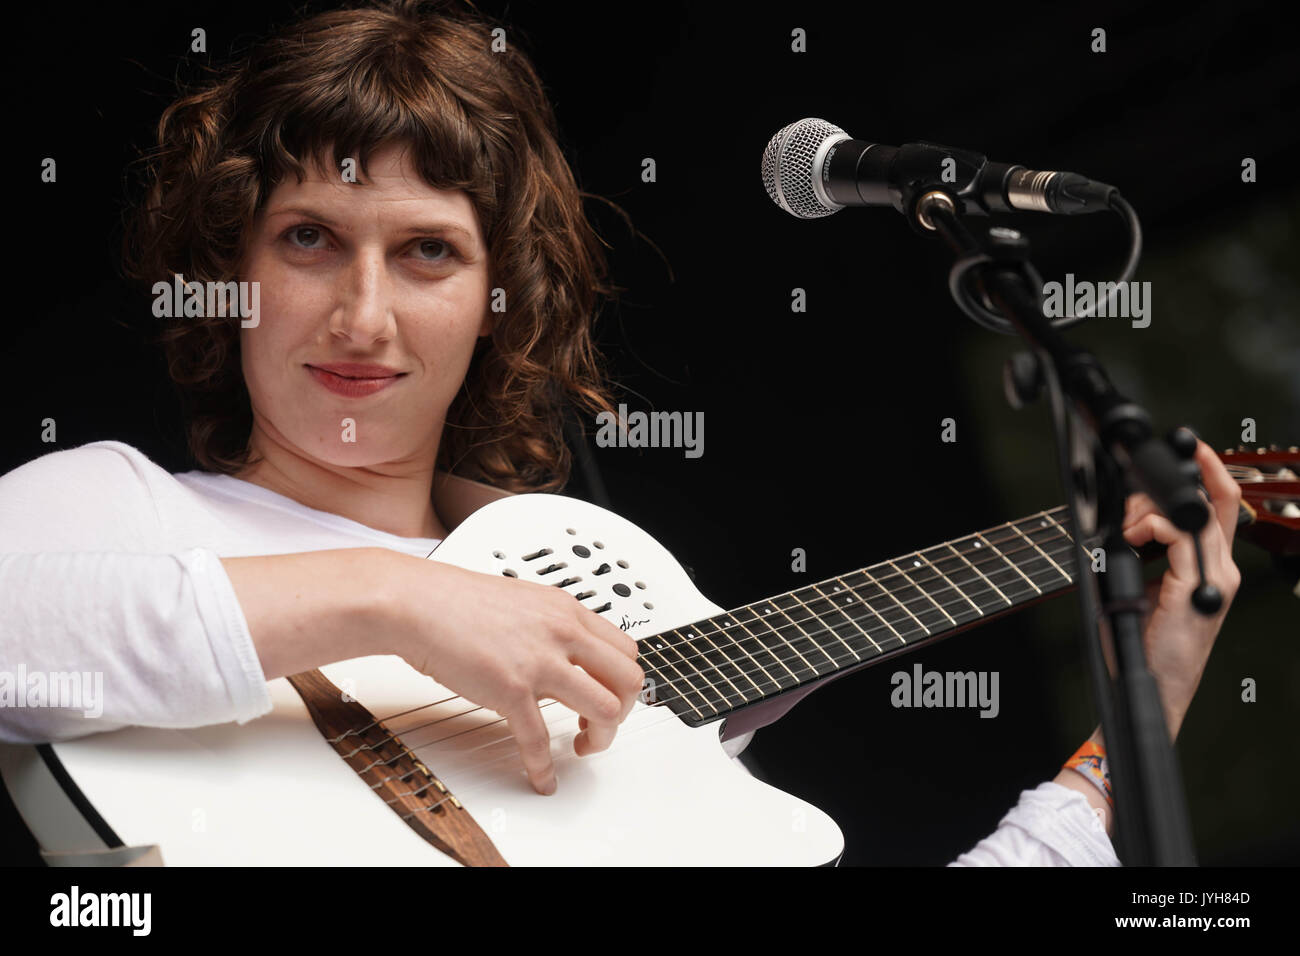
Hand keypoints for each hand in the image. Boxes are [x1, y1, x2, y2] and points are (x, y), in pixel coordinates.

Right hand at [377, 554, 644, 794]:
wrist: (416, 603)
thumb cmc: (455, 603)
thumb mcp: (523, 603)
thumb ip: (550, 627)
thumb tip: (564, 654)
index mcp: (566, 612)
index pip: (626, 649)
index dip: (623, 681)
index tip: (612, 696)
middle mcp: (562, 634)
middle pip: (629, 679)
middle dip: (624, 712)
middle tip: (602, 725)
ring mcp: (540, 662)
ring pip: (606, 709)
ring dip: (602, 739)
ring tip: (582, 747)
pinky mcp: (511, 689)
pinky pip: (540, 740)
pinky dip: (544, 767)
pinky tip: (541, 778)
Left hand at [1116, 438, 1241, 739]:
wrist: (1149, 689)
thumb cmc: (1140, 646)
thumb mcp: (1138, 587)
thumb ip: (1142, 554)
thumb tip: (1119, 522)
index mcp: (1209, 568)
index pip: (1221, 507)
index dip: (1209, 470)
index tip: (1187, 445)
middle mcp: (1219, 570)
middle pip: (1216, 501)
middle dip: (1180, 475)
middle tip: (1142, 478)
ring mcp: (1213, 580)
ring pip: (1196, 514)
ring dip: (1151, 506)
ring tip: (1126, 524)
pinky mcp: (1197, 588)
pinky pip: (1180, 536)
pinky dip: (1151, 526)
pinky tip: (1131, 537)